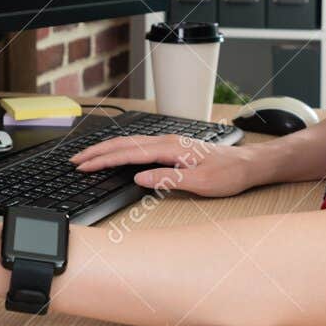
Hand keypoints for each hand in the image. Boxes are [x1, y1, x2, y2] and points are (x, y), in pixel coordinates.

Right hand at [68, 133, 270, 197]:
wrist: (249, 165)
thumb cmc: (229, 174)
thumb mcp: (200, 183)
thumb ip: (168, 180)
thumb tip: (140, 178)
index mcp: (170, 148)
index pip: (128, 153)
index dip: (103, 160)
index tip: (84, 166)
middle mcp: (167, 141)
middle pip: (124, 143)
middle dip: (97, 151)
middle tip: (76, 160)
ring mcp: (170, 143)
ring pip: (130, 142)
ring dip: (107, 148)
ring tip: (88, 156)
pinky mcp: (173, 147)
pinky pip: (140, 145)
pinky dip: (121, 148)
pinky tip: (116, 152)